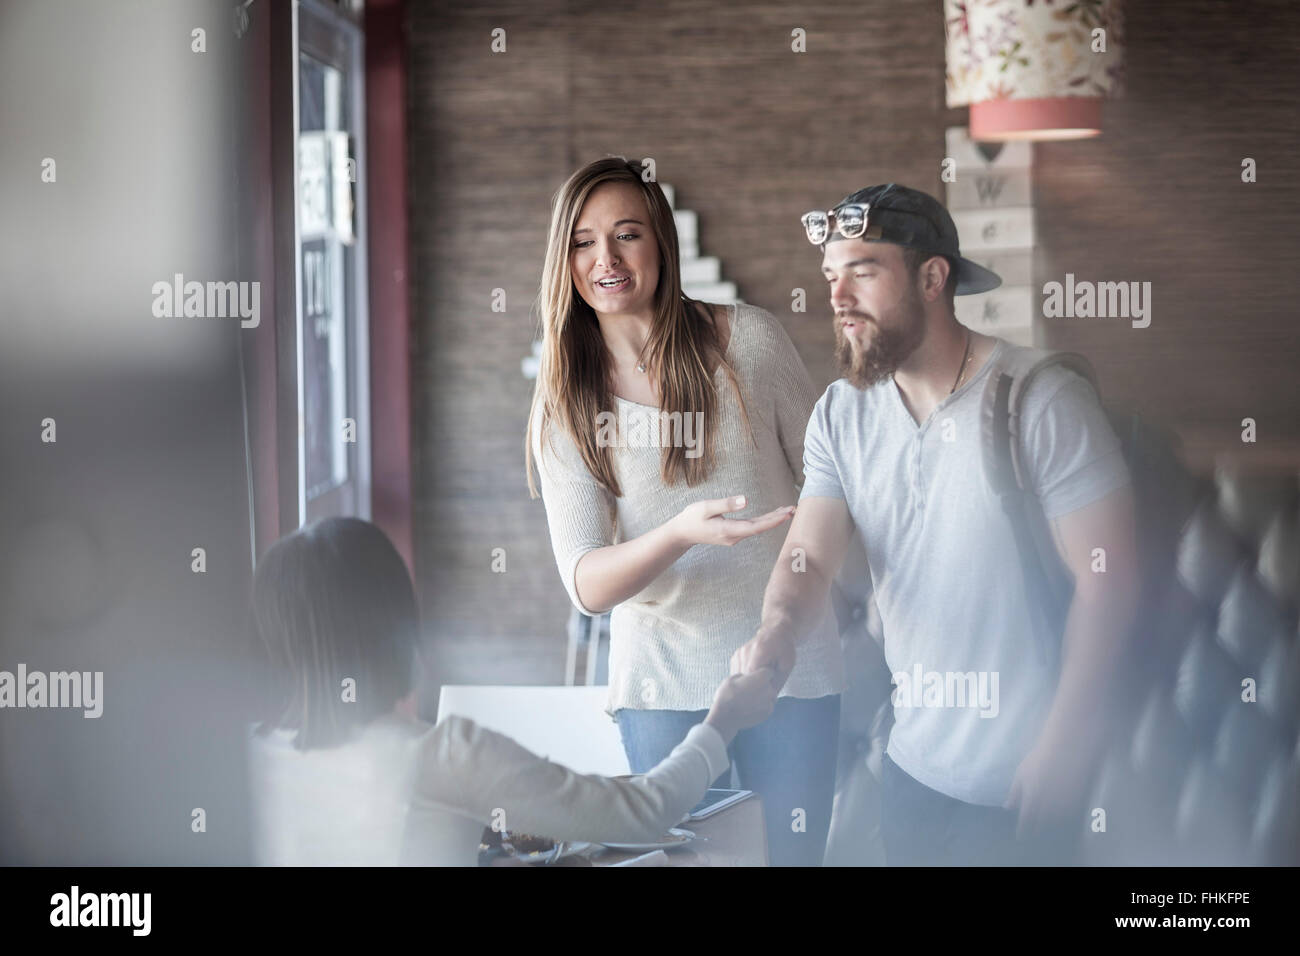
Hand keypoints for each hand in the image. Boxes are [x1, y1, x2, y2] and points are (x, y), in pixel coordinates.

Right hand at [670, 495, 794, 548]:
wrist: (683, 533)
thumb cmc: (692, 518)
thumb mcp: (706, 507)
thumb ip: (726, 504)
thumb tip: (746, 500)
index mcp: (728, 530)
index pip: (755, 526)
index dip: (772, 520)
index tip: (786, 514)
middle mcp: (733, 537)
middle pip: (760, 528)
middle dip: (777, 519)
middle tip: (794, 509)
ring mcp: (734, 537)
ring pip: (757, 529)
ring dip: (772, 520)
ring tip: (788, 510)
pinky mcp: (733, 535)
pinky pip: (752, 528)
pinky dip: (764, 521)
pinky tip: (772, 516)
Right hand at [704, 668, 778, 743]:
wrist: (725, 716)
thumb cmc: (727, 695)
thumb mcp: (733, 678)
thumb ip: (745, 676)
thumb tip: (747, 679)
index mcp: (762, 677)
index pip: (768, 672)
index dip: (761, 674)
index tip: (754, 677)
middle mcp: (769, 689)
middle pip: (770, 685)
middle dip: (762, 686)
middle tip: (750, 690)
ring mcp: (769, 702)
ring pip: (770, 696)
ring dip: (763, 696)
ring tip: (749, 700)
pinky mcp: (767, 713)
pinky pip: (768, 707)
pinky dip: (762, 707)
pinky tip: (750, 708)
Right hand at [729, 629, 795, 691]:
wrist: (776, 631)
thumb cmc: (784, 649)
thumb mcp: (787, 665)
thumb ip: (777, 681)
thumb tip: (767, 699)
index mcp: (760, 651)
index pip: (753, 677)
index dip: (758, 689)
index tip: (765, 694)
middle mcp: (745, 651)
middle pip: (744, 678)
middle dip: (752, 688)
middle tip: (762, 692)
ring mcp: (738, 653)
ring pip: (739, 677)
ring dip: (747, 684)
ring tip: (758, 685)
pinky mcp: (735, 656)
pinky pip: (737, 674)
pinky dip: (744, 679)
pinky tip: (752, 679)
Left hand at [1003, 739, 1091, 838]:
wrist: (1069, 748)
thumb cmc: (1041, 757)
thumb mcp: (1022, 773)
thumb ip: (1015, 792)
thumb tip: (1007, 807)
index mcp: (1032, 798)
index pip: (1026, 822)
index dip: (1023, 830)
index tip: (1021, 836)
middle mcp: (1048, 806)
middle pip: (1041, 823)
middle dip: (1037, 824)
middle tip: (1035, 821)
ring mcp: (1064, 805)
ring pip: (1056, 821)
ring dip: (1051, 819)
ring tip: (1048, 809)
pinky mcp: (1079, 802)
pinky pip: (1069, 814)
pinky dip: (1064, 813)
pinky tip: (1061, 803)